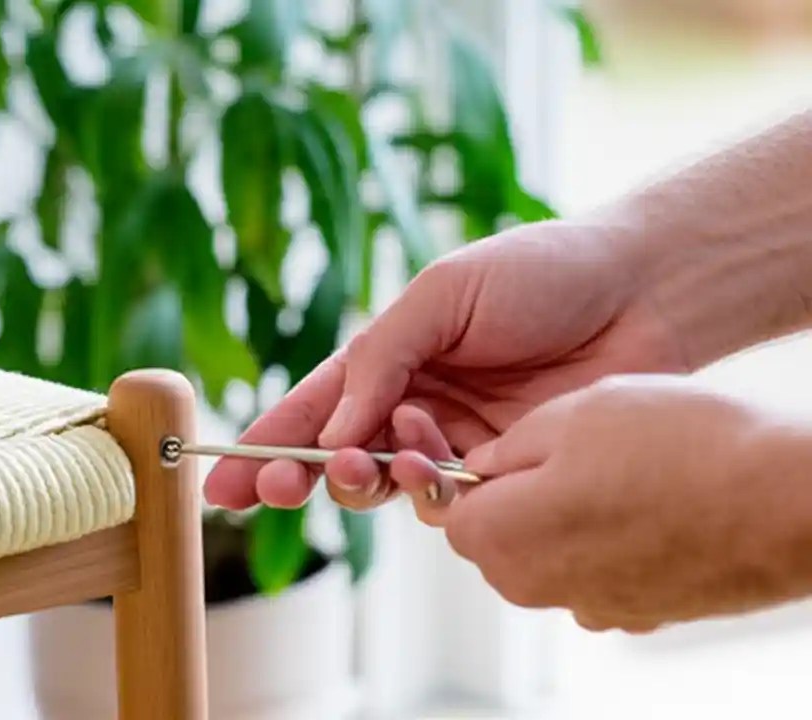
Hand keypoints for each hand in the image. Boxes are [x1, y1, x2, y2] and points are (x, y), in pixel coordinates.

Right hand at [203, 219, 691, 513]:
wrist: (640, 291)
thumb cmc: (537, 272)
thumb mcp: (441, 295)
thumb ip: (380, 360)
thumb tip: (329, 432)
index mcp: (385, 357)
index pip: (309, 407)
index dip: (263, 445)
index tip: (222, 484)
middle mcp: (411, 406)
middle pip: (334, 456)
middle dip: (298, 475)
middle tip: (279, 489)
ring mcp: (455, 443)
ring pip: (385, 485)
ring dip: (364, 480)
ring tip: (369, 462)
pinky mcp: (502, 472)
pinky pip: (449, 500)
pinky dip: (431, 490)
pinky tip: (437, 465)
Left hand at [450, 374, 811, 631]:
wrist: (785, 499)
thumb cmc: (678, 446)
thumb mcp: (569, 414)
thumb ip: (507, 448)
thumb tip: (479, 469)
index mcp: (500, 537)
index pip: (449, 507)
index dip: (461, 467)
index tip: (491, 439)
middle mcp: (534, 586)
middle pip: (494, 534)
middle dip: (512, 491)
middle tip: (562, 442)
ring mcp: (589, 604)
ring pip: (547, 549)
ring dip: (563, 511)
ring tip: (616, 462)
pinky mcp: (638, 611)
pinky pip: (596, 567)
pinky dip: (607, 536)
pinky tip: (648, 497)